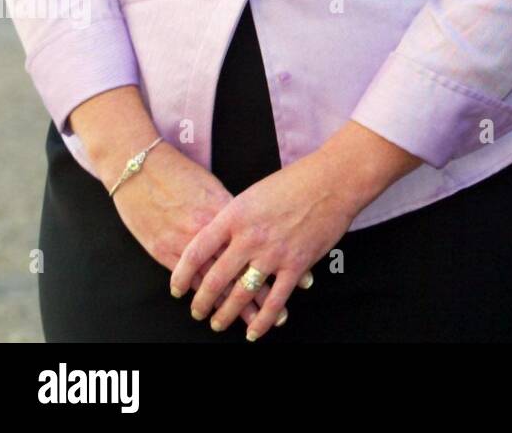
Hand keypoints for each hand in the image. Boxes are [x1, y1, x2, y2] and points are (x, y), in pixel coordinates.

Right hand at [109, 142, 276, 331]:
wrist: (141, 168)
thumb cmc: (181, 172)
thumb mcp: (216, 187)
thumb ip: (236, 209)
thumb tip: (262, 223)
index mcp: (229, 210)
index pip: (263, 243)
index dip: (282, 262)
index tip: (302, 280)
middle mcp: (211, 229)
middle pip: (243, 267)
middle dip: (262, 294)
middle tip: (279, 315)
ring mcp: (187, 242)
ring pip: (217, 282)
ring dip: (234, 305)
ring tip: (252, 324)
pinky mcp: (164, 251)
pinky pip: (189, 279)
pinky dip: (202, 294)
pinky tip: (213, 308)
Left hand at [171, 145, 356, 340]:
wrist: (335, 180)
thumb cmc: (297, 180)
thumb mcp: (255, 193)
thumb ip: (236, 219)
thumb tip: (221, 242)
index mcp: (235, 215)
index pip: (197, 251)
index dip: (182, 274)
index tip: (176, 288)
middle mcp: (250, 237)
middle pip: (215, 279)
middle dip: (202, 302)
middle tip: (197, 312)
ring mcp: (274, 253)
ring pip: (241, 295)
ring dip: (226, 314)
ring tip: (218, 323)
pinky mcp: (297, 265)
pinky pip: (275, 301)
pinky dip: (262, 320)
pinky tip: (253, 331)